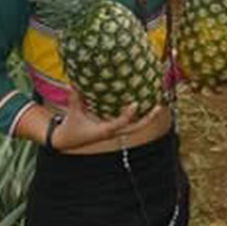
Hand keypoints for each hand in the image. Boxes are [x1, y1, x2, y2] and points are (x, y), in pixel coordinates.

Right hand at [49, 89, 163, 150]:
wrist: (67, 142)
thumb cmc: (70, 127)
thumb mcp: (73, 112)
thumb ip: (75, 98)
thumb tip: (74, 83)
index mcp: (103, 131)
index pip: (119, 124)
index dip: (128, 115)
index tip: (136, 104)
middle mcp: (112, 132)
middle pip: (135, 128)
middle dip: (148, 119)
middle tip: (159, 107)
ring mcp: (114, 132)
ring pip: (135, 127)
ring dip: (147, 117)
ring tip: (158, 105)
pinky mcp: (114, 130)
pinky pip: (130, 124)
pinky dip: (138, 116)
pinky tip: (145, 106)